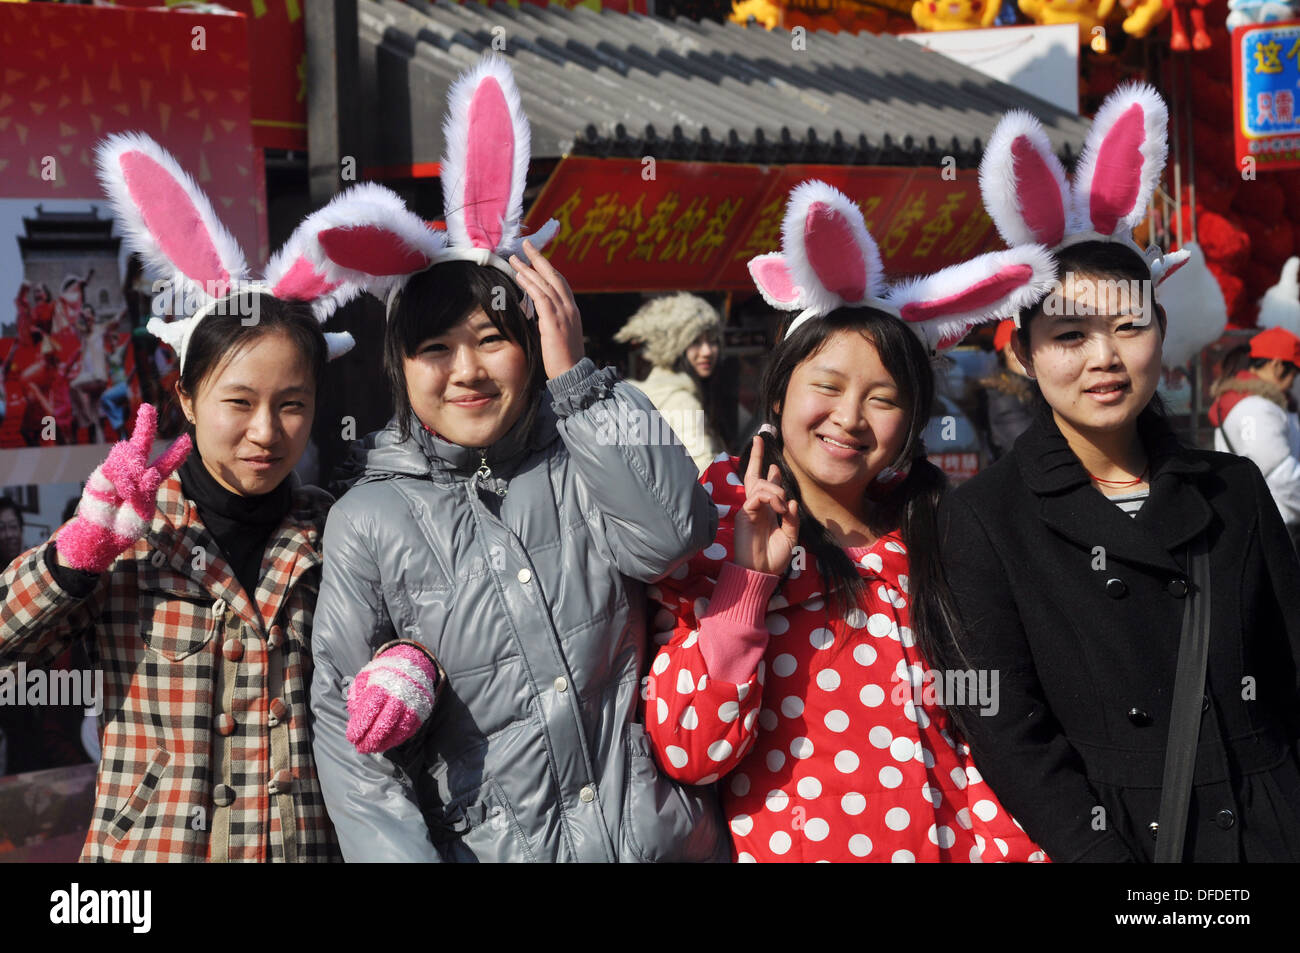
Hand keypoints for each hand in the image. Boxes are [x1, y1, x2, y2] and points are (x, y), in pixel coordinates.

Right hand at [55, 403, 190, 571]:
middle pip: (142, 444)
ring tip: (131, 492)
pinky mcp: (101, 475)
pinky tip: (124, 492)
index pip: (165, 463)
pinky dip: (125, 481)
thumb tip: (146, 469)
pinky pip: (117, 468)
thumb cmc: (125, 527)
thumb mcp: (144, 510)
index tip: (187, 440)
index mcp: (148, 482)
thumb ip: (147, 489)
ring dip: (135, 472)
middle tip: (148, 408)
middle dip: (145, 425)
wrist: (102, 537)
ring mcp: (117, 472)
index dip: (176, 452)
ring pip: (130, 455)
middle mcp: (133, 473)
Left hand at [346, 642, 440, 753]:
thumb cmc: (383, 673)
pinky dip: (398, 739)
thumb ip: (357, 694)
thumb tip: (353, 714)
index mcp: (383, 684)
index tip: (352, 737)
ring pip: (398, 729)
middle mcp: (400, 694)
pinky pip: (410, 730)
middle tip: (361, 748)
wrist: (412, 662)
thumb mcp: (365, 676)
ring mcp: (413, 704)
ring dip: (384, 743)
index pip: (370, 709)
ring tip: (372, 749)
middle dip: (371, 739)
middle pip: (385, 723)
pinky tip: (387, 743)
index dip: (360, 726)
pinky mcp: (422, 711)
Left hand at [509, 240, 583, 378]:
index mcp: (572, 310)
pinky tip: (520, 276)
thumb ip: (551, 320)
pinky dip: (531, 284)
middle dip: (539, 259)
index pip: (560, 283)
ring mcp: (564, 314)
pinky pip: (541, 297)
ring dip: (529, 268)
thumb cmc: (563, 358)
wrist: (572, 373)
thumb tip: (537, 312)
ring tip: (515, 258)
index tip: (535, 258)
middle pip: (554, 276)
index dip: (547, 268)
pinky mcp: (554, 322)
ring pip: (545, 284)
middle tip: (526, 245)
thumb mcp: (559, 335)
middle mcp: (570, 308)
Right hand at [732, 434, 799, 574]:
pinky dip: (770, 498)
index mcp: (767, 511)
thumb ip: (792, 518)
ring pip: (759, 484)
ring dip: (776, 490)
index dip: (771, 472)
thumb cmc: (774, 558)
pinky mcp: (744, 514)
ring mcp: (748, 509)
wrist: (762, 573)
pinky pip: (756, 496)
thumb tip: (790, 499)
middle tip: (759, 438)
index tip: (775, 462)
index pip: (766, 486)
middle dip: (756, 456)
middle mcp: (756, 507)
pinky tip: (779, 509)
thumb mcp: (791, 536)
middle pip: (753, 476)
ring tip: (783, 507)